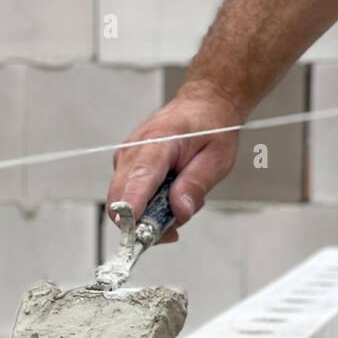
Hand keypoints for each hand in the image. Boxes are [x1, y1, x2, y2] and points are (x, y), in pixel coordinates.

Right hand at [107, 81, 242, 242]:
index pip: (138, 180)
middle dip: (143, 224)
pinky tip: (168, 195)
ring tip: (178, 200)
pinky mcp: (124, 167)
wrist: (203, 105)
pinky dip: (147, 207)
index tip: (136, 231)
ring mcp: (125, 159)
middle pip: (120, 201)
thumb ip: (196, 185)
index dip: (133, 210)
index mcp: (158, 142)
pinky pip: (127, 198)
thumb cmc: (211, 128)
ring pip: (122, 205)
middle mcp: (133, 150)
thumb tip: (179, 212)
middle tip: (174, 228)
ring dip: (149, 215)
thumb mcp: (217, 159)